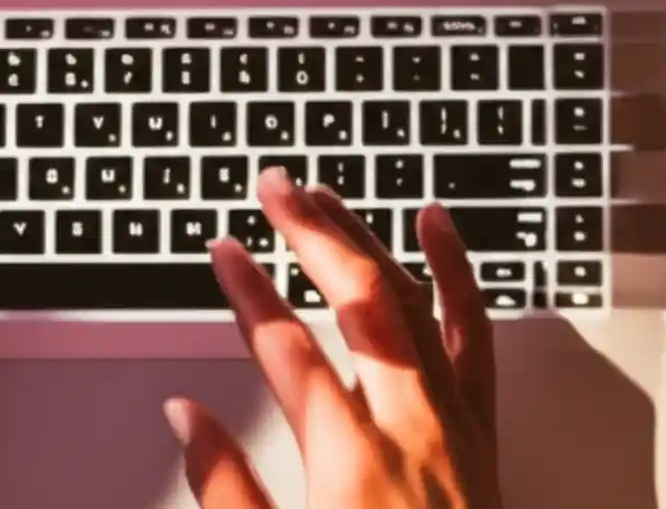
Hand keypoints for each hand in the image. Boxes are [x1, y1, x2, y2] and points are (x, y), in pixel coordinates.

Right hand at [165, 169, 501, 507]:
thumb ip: (226, 488)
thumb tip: (184, 416)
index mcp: (352, 464)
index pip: (288, 350)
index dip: (247, 292)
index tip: (223, 250)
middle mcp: (412, 429)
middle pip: (360, 302)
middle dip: (311, 234)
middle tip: (273, 188)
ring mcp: (455, 423)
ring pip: (413, 302)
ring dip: (367, 240)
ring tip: (328, 196)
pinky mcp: (481, 427)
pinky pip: (475, 333)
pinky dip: (456, 272)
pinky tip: (436, 226)